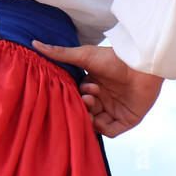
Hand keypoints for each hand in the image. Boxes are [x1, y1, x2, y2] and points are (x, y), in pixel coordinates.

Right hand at [32, 41, 162, 136]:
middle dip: (83, 107)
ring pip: (96, 123)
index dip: (75, 97)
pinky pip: (111, 131)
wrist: (140, 65)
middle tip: (87, 98)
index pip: (78, 98)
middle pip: (86, 111)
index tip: (80, 90)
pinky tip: (98, 119)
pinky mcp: (127, 120)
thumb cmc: (114, 58)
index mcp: (94, 85)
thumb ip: (61, 54)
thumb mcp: (85, 56)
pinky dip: (102, 129)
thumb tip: (35, 43)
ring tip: (91, 104)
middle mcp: (104, 99)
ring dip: (90, 118)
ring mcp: (115, 110)